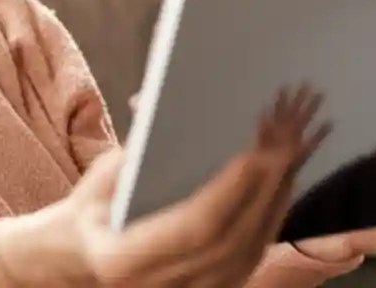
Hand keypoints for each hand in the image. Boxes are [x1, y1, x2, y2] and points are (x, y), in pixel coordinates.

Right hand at [11, 86, 330, 286]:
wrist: (84, 257)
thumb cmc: (93, 208)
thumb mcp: (101, 176)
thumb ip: (134, 150)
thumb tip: (161, 106)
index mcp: (123, 260)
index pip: (193, 227)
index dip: (228, 190)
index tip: (252, 152)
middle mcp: (158, 287)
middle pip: (232, 240)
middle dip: (263, 189)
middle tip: (285, 142)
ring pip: (249, 253)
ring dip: (275, 200)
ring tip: (290, 155)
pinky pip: (251, 257)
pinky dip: (271, 218)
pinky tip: (283, 183)